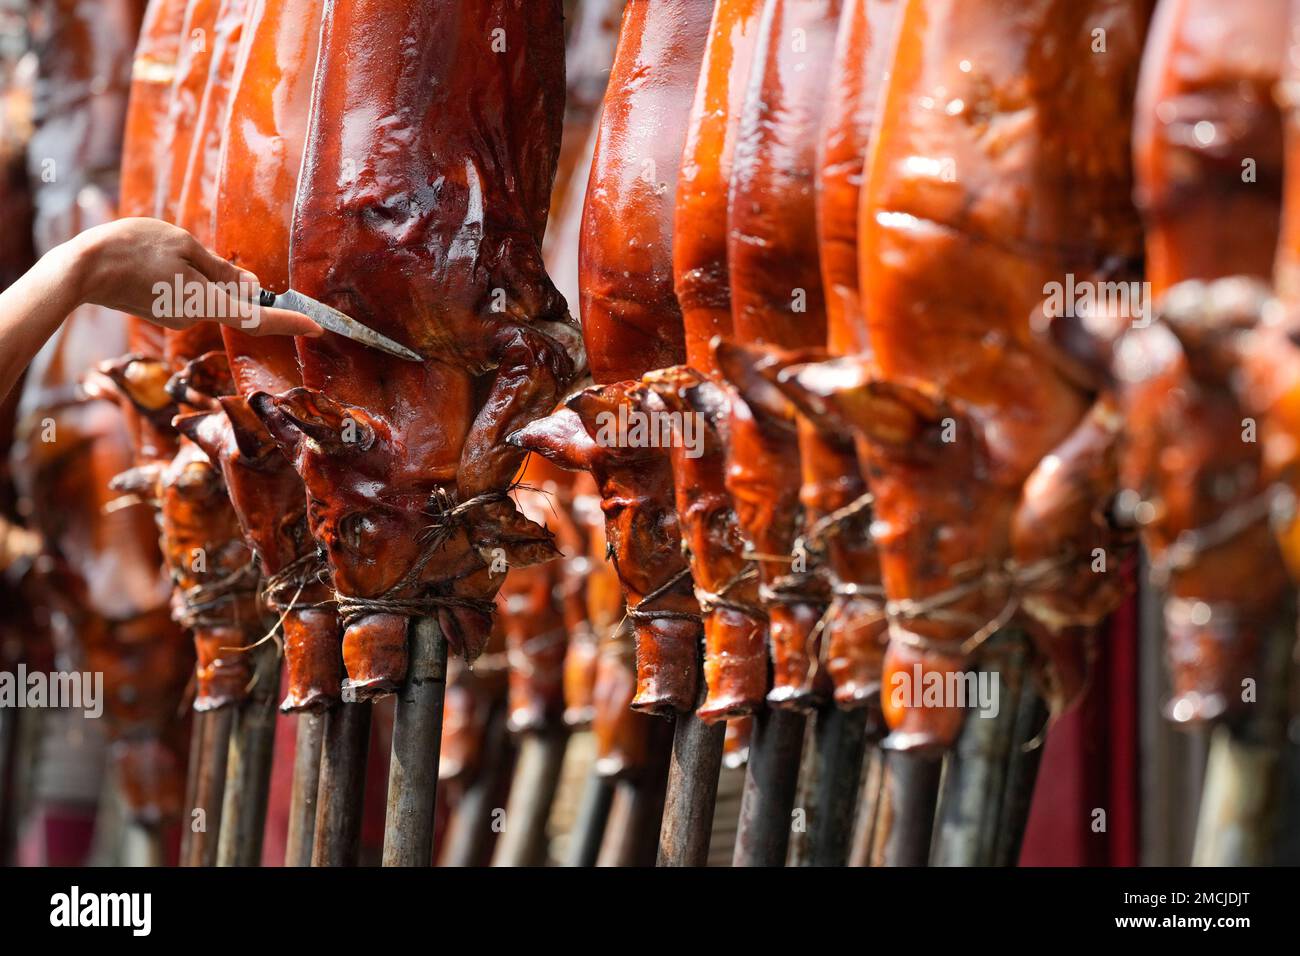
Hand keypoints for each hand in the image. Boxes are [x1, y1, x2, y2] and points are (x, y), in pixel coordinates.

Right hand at [68, 217, 322, 336]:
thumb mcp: (185, 246)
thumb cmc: (133, 248)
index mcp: (207, 302)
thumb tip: (255, 289)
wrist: (80, 268)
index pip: (258, 319)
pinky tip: (157, 260)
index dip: (290, 322)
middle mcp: (195, 316)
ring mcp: (177, 317)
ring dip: (202, 272)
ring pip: (208, 293)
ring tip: (163, 248)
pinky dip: (187, 276)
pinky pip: (189, 292)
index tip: (318, 328)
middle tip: (198, 253)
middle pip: (232, 301)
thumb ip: (223, 269)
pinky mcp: (163, 311)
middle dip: (235, 283)